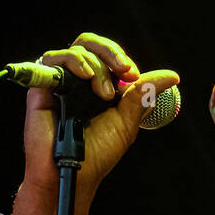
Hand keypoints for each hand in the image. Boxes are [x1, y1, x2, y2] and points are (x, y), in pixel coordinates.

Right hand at [21, 31, 179, 200]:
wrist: (75, 171)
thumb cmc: (98, 153)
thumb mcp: (128, 121)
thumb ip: (144, 95)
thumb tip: (172, 76)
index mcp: (98, 85)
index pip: (108, 55)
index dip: (121, 58)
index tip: (133, 75)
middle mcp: (79, 80)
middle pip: (91, 43)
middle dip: (111, 53)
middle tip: (125, 71)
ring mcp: (61, 81)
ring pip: (77, 50)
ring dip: (97, 66)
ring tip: (104, 94)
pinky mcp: (42, 85)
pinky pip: (53, 58)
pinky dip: (73, 61)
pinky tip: (86, 76)